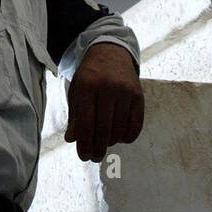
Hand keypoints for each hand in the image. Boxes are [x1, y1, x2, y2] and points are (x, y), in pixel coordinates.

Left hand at [64, 43, 144, 161]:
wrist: (111, 54)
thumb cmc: (90, 77)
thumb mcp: (77, 91)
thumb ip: (74, 115)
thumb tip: (72, 139)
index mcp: (87, 85)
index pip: (85, 121)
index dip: (84, 143)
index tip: (84, 156)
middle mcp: (108, 87)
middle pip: (103, 128)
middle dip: (98, 147)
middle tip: (94, 157)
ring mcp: (126, 91)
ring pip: (119, 129)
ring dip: (111, 142)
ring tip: (105, 143)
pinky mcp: (139, 96)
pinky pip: (135, 125)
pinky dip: (127, 137)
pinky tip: (119, 137)